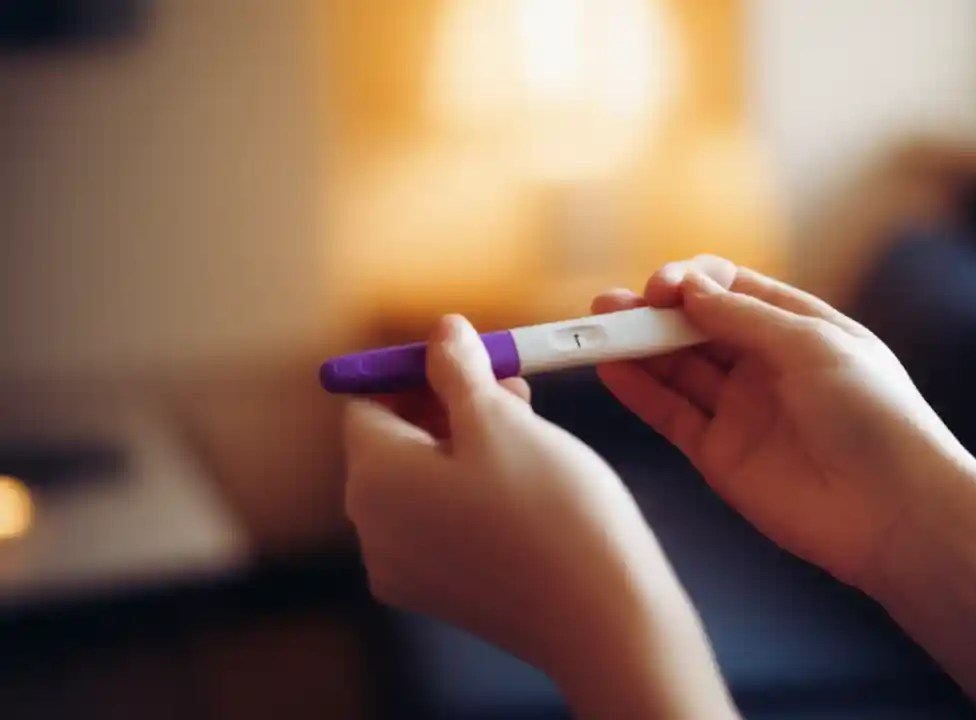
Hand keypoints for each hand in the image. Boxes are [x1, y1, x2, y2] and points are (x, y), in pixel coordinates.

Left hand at [342, 315, 735, 716]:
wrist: (603, 619)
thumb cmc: (552, 512)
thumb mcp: (502, 419)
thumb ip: (458, 369)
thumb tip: (440, 332)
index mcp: (375, 480)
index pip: (365, 403)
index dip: (415, 370)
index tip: (468, 357)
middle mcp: (375, 530)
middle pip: (392, 443)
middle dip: (446, 404)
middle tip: (509, 387)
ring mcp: (406, 570)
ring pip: (422, 483)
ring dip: (466, 445)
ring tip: (528, 428)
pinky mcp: (443, 594)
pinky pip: (442, 524)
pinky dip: (472, 493)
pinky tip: (524, 483)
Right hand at [593, 256, 975, 588]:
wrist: (895, 512)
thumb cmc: (872, 416)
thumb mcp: (812, 345)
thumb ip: (744, 319)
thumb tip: (689, 289)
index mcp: (800, 327)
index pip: (732, 288)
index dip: (693, 281)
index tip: (662, 287)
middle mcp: (767, 366)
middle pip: (696, 327)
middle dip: (652, 313)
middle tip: (610, 306)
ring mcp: (743, 411)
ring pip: (676, 370)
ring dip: (636, 348)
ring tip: (594, 330)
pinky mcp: (722, 455)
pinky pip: (671, 415)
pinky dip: (639, 392)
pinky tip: (610, 369)